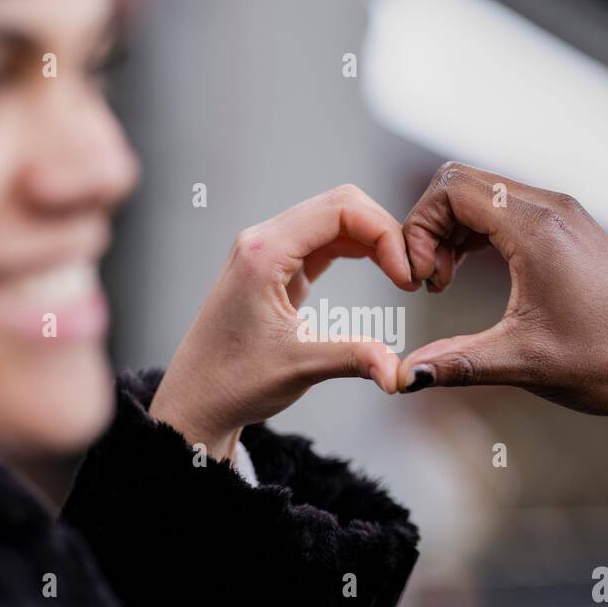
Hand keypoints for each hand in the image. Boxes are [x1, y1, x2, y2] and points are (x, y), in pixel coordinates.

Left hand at [151, 185, 416, 459]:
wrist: (195, 402)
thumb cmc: (232, 383)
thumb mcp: (299, 368)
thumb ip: (354, 359)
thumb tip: (401, 373)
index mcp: (264, 253)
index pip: (340, 209)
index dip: (385, 234)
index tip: (406, 277)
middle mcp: (263, 241)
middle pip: (341, 204)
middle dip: (384, 232)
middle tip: (411, 274)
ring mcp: (268, 251)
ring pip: (335, 219)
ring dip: (374, 239)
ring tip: (401, 276)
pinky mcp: (276, 268)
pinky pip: (325, 240)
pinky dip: (358, 249)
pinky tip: (381, 271)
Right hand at [396, 162, 607, 447]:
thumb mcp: (523, 362)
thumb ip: (456, 362)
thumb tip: (404, 375)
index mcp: (538, 230)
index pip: (451, 188)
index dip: (418, 228)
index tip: (422, 280)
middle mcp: (552, 209)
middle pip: (462, 182)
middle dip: (430, 226)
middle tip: (429, 280)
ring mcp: (565, 216)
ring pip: (485, 194)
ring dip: (452, 230)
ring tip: (445, 281)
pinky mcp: (572, 231)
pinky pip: (508, 210)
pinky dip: (478, 233)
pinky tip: (473, 275)